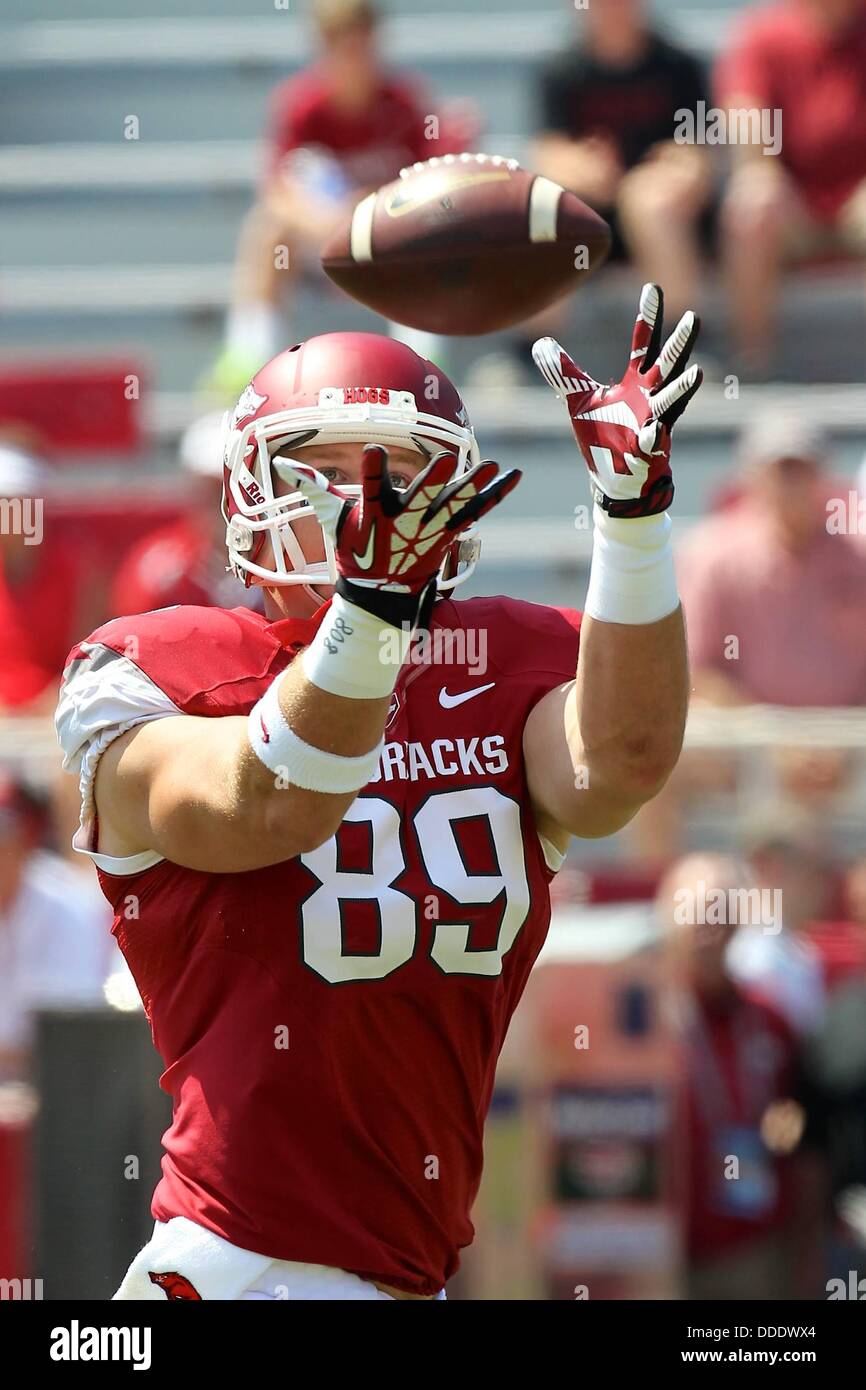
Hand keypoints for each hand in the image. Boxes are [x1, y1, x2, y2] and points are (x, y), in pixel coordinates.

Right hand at [274, 444, 519, 613]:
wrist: (379, 597)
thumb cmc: (355, 551)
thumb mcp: (333, 521)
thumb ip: (314, 489)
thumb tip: (284, 466)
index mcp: (374, 515)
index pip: (370, 487)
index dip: (372, 470)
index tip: (374, 449)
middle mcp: (404, 522)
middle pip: (419, 498)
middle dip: (432, 480)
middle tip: (445, 460)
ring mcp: (429, 530)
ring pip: (454, 504)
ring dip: (474, 485)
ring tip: (493, 465)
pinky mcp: (448, 534)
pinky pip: (476, 511)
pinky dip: (496, 495)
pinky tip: (515, 475)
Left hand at [532, 283, 701, 516]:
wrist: (615, 479)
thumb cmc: (604, 435)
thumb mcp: (579, 398)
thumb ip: (563, 371)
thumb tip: (540, 343)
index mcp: (637, 382)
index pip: (644, 343)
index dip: (648, 316)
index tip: (654, 287)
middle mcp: (651, 399)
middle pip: (668, 366)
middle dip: (680, 344)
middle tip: (694, 317)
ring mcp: (653, 424)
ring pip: (671, 404)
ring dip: (682, 390)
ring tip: (697, 374)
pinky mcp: (648, 452)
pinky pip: (652, 444)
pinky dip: (654, 438)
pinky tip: (654, 432)